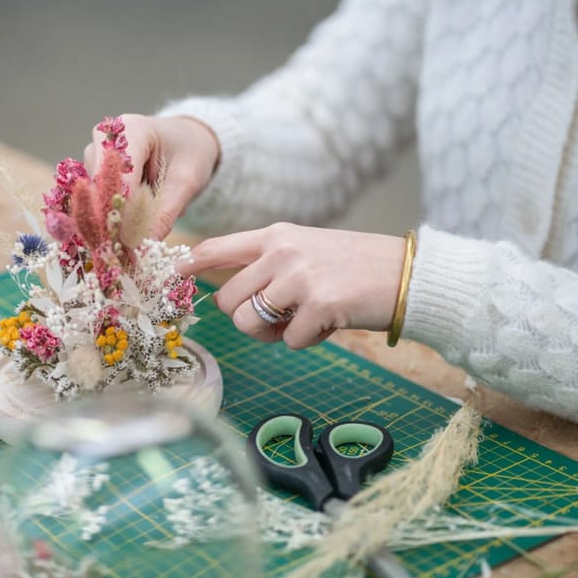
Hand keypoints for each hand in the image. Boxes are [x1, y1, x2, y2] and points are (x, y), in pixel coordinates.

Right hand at [83, 114, 219, 239]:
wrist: (186, 141)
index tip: (129, 244)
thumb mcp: (187, 182)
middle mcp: (104, 138)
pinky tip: (118, 235)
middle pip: (97, 185)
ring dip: (107, 220)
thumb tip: (145, 245)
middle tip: (125, 251)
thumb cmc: (190, 154)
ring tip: (127, 243)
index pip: (118, 175)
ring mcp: (94, 154)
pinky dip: (105, 218)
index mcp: (131, 129)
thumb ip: (166, 212)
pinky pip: (92, 199)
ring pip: (91, 195)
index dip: (121, 210)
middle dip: (110, 219)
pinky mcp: (92, 171)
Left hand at [181, 223, 405, 348]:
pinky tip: (328, 324)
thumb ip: (268, 264)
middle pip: (226, 300)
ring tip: (300, 322)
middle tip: (276, 320)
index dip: (187, 266)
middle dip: (244, 320)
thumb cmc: (355, 267)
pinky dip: (306, 341)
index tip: (169, 279)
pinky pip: (289, 341)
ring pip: (249, 323)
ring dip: (270, 335)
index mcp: (276, 236)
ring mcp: (300, 277)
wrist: (407, 273)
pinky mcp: (319, 305)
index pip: (216, 248)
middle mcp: (282, 252)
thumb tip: (225, 296)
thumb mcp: (307, 249)